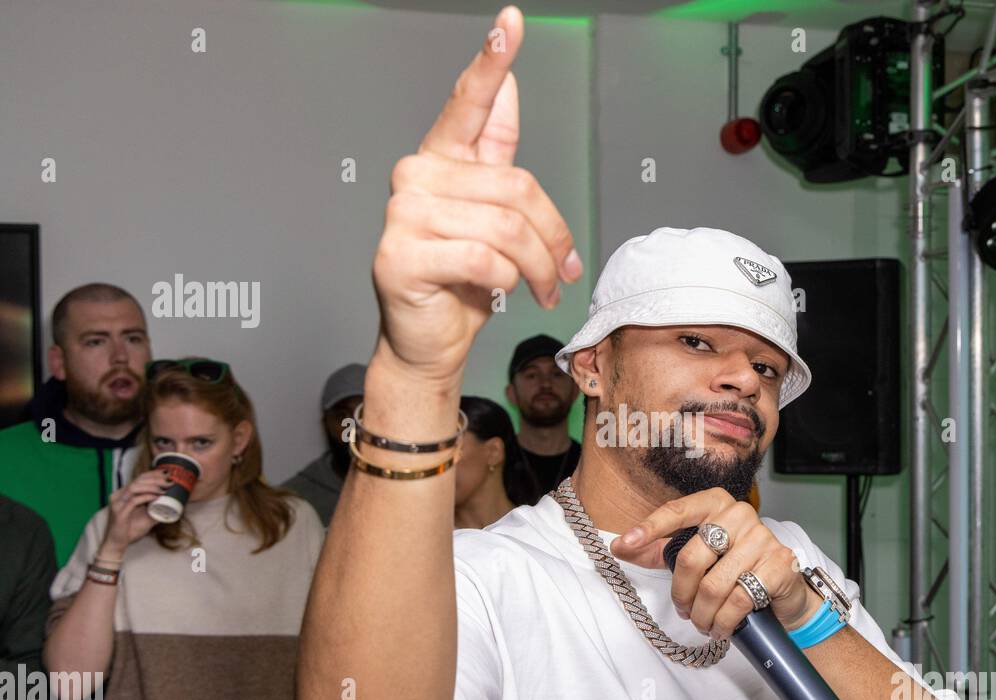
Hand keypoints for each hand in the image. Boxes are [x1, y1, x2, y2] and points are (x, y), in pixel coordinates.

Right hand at [102, 470, 169, 554]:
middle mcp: (119, 495)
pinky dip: (147, 497)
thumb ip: (158, 509)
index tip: (168, 474)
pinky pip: (134, 500)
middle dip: (156, 479)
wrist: (117, 543)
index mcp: (124, 494)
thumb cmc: (131, 529)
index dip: (153, 474)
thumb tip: (174, 504)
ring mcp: (118, 503)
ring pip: (135, 487)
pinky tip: (157, 498)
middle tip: (170, 481)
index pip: (139, 478)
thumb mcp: (148, 517)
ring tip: (165, 489)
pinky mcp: (119, 512)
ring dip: (152, 487)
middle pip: (138, 480)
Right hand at [371, 4, 581, 386]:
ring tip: (541, 289)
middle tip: (563, 272)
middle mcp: (416, 176)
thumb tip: (509, 89)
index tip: (512, 21)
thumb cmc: (462, 278)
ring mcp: (402, 213)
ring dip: (536, 267)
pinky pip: (481, 257)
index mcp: (442, 159)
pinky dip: (504, 281)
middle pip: (516, 188)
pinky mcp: (399, 255)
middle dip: (552, 238)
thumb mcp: (491, 216)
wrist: (429, 339)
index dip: (492, 60)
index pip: (469, 101)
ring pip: (505, 228)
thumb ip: (495, 154)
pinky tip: (498, 293)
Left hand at [610, 488, 822, 640]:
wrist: (783, 588)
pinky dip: (724, 622)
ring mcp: (762, 538)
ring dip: (702, 614)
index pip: (678, 510)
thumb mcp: (695, 553)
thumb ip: (657, 549)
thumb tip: (617, 546)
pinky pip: (739, 600)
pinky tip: (722, 628)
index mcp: (716, 503)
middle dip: (682, 594)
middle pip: (691, 557)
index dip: (649, 528)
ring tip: (703, 623)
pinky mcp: (779, 565)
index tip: (624, 544)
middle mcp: (740, 514)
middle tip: (684, 611)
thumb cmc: (733, 567)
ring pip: (714, 585)